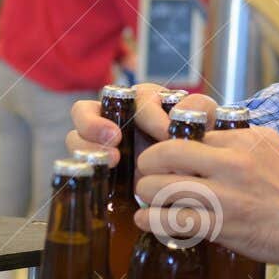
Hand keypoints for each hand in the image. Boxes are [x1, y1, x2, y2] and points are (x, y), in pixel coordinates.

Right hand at [66, 85, 219, 166]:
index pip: (136, 98)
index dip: (150, 114)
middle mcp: (112, 117)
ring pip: (76, 138)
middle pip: (84, 110)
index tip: (166, 132)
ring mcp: (100, 144)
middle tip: (115, 139)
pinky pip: (79, 167)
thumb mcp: (202, 121)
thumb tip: (185, 110)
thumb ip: (199, 108)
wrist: (189, 172)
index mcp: (139, 100)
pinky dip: (86, 171)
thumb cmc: (193, 139)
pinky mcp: (98, 168)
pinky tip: (103, 180)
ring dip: (87, 148)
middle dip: (93, 123)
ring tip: (112, 161)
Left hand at [133, 124, 278, 271]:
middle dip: (147, 165)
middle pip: (165, 155)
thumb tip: (201, 134)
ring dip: (147, 193)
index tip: (160, 158)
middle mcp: (231, 164)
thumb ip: (234, 137)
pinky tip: (147, 218)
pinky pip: (173, 221)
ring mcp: (225, 196)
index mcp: (240, 141)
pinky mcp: (222, 226)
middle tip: (147, 174)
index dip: (166, 147)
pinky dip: (151, 219)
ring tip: (148, 198)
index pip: (185, 136)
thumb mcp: (268, 144)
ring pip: (162, 188)